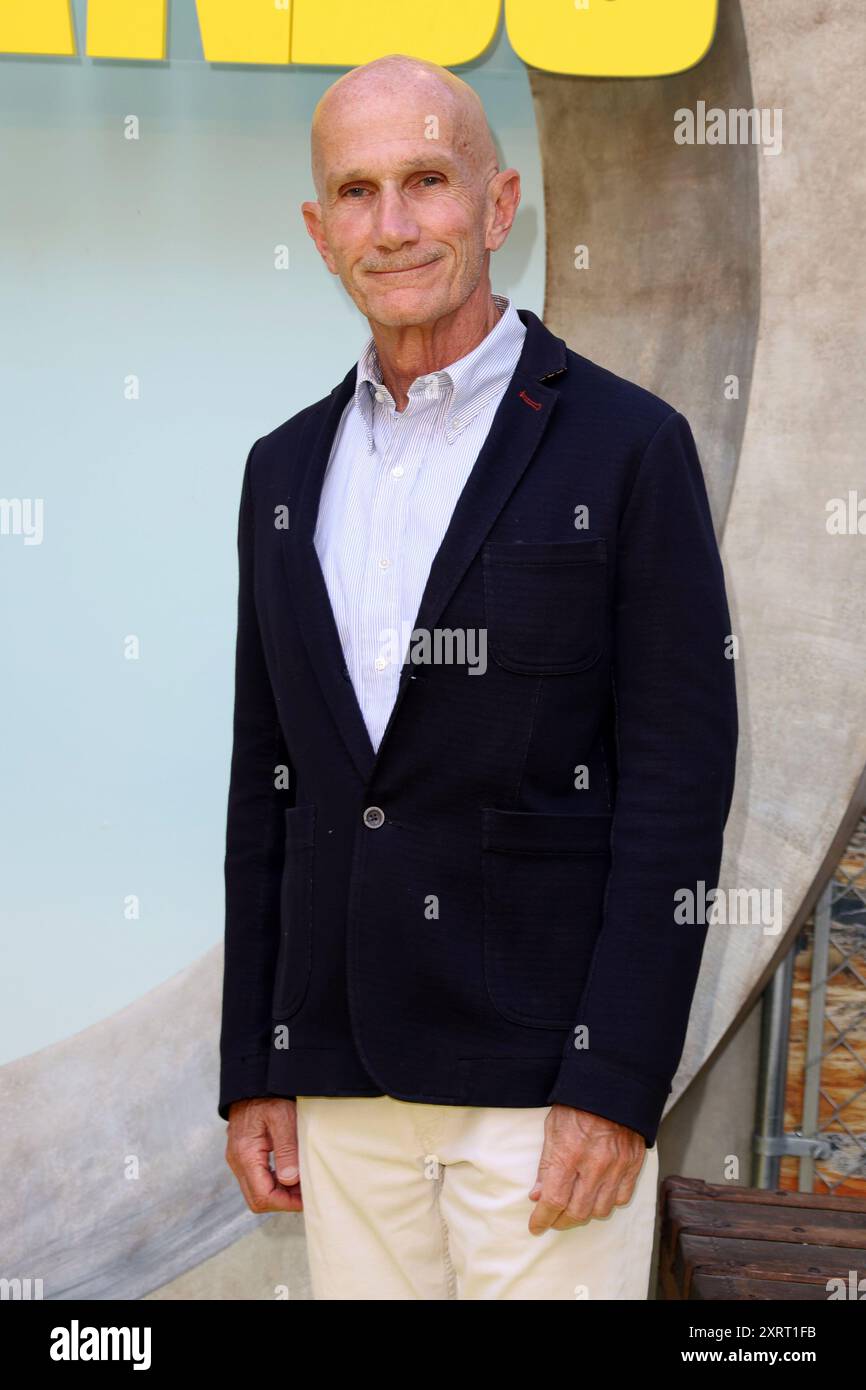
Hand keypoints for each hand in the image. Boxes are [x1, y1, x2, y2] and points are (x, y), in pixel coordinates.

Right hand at [225, 1097, 302, 1213]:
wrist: (253, 1081)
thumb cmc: (269, 1096)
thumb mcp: (283, 1118)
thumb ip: (286, 1149)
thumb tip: (290, 1180)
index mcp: (245, 1154)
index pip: (262, 1196)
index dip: (285, 1203)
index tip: (306, 1199)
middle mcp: (236, 1161)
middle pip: (257, 1199)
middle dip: (283, 1202)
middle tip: (306, 1193)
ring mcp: (237, 1159)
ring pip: (256, 1191)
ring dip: (279, 1193)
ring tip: (302, 1183)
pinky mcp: (242, 1155)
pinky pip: (256, 1179)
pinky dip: (274, 1182)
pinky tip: (291, 1173)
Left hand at [528, 1104, 645, 1233]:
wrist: (611, 1086)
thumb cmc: (577, 1104)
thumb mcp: (552, 1129)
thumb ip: (546, 1165)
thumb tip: (537, 1195)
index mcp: (569, 1153)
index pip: (554, 1200)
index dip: (542, 1219)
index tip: (535, 1226)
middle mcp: (594, 1164)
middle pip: (577, 1212)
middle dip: (561, 1221)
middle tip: (553, 1218)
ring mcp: (617, 1166)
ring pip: (600, 1210)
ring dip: (584, 1213)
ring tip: (575, 1206)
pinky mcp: (633, 1165)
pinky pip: (621, 1198)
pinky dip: (608, 1202)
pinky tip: (598, 1194)